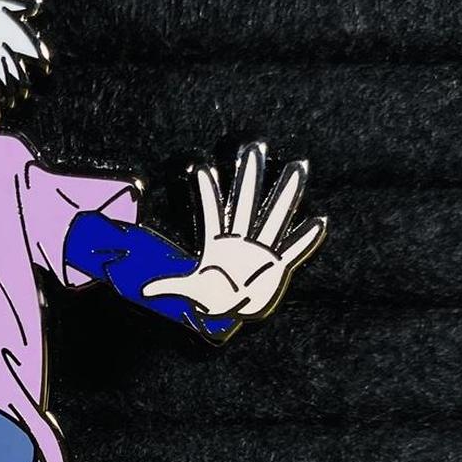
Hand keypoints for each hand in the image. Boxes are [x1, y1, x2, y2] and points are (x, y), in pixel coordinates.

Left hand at [141, 142, 326, 319]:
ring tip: (296, 168)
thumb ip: (167, 286)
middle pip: (246, 202)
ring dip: (285, 195)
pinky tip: (318, 220)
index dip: (206, 191)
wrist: (236, 315)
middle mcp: (241, 240)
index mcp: (217, 244)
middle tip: (254, 146)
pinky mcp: (278, 265)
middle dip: (250, 177)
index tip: (203, 168)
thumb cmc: (214, 299)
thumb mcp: (188, 291)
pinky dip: (305, 238)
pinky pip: (294, 249)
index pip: (211, 211)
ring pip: (274, 217)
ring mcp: (261, 250)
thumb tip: (143, 290)